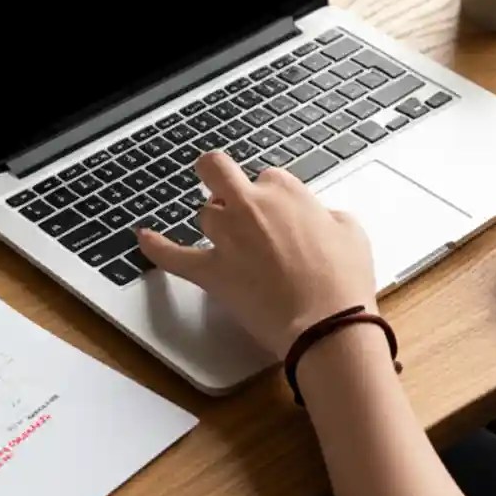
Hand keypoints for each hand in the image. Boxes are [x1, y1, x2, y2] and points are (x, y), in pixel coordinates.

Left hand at [136, 152, 377, 359]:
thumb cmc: (343, 282)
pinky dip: (155, 246)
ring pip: (204, 214)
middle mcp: (251, 205)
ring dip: (215, 224)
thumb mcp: (351, 232)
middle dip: (216, 173)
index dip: (272, 196)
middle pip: (216, 170)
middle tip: (221, 185)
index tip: (278, 214)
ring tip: (235, 245)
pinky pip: (172, 255)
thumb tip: (316, 219)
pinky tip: (144, 238)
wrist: (327, 325)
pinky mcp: (211, 271)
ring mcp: (227, 236)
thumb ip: (325, 215)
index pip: (267, 178)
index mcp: (286, 191)